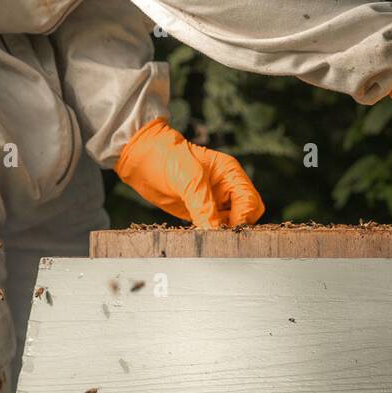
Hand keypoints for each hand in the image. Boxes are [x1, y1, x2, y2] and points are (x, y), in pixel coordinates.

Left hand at [114, 118, 264, 228]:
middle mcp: (226, 188)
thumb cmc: (165, 157)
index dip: (241, 218)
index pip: (250, 202)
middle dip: (235, 227)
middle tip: (215, 234)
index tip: (223, 229)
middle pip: (247, 216)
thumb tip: (214, 232)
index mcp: (230, 174)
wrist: (140, 157)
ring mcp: (213, 201)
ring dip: (220, 233)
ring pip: (230, 225)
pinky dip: (208, 235)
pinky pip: (213, 228)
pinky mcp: (200, 211)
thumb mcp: (187, 179)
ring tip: (202, 235)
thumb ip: (204, 206)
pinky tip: (196, 234)